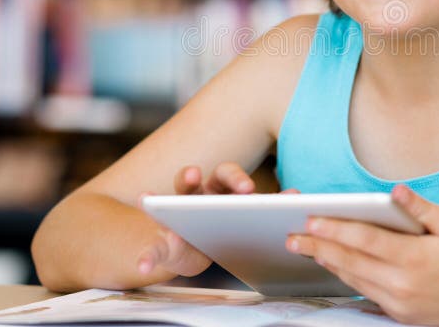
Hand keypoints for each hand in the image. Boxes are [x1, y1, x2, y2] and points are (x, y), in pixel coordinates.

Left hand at [137, 163, 297, 277]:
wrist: (189, 251)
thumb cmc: (176, 245)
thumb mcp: (164, 252)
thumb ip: (154, 254)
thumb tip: (144, 264)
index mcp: (187, 195)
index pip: (188, 180)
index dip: (190, 177)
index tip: (193, 175)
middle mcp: (213, 190)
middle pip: (223, 174)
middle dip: (235, 177)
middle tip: (245, 188)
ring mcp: (234, 199)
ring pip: (249, 187)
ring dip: (266, 191)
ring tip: (282, 197)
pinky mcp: (251, 210)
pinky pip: (267, 202)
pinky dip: (282, 199)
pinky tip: (295, 200)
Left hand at [285, 184, 438, 325]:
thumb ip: (421, 209)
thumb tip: (395, 191)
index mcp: (416, 259)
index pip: (365, 241)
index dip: (335, 229)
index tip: (311, 220)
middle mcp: (404, 285)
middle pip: (351, 263)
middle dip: (318, 248)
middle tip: (291, 237)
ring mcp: (402, 304)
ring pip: (355, 281)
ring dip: (329, 264)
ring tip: (306, 249)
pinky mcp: (403, 315)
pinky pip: (367, 294)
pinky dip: (349, 278)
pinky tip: (336, 265)